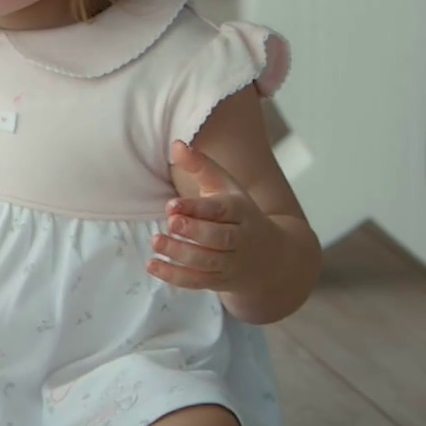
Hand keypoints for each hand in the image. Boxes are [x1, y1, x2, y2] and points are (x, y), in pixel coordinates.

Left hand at [149, 139, 283, 292]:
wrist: (273, 258)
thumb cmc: (240, 214)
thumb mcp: (226, 187)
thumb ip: (201, 165)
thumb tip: (176, 144)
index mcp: (241, 211)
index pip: (222, 209)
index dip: (198, 208)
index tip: (172, 205)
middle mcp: (240, 238)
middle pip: (220, 238)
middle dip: (195, 232)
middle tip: (170, 223)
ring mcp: (231, 262)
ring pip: (208, 261)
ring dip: (181, 254)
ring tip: (156, 241)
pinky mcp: (219, 280)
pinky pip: (198, 281)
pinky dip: (175, 276)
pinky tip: (152, 265)